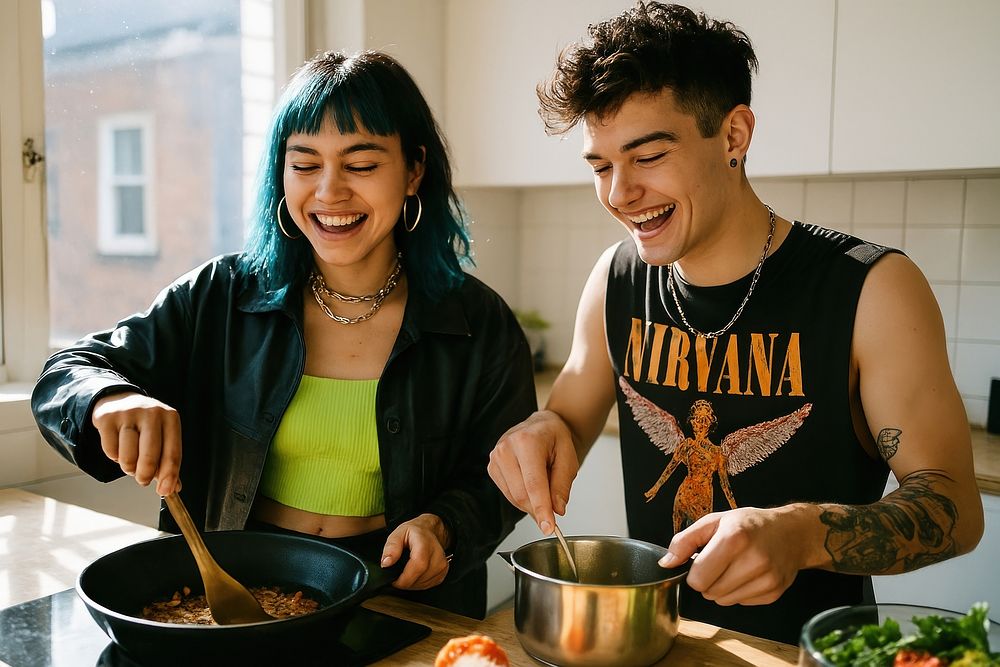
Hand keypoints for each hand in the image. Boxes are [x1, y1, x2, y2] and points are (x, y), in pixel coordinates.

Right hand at [91, 392, 181, 495]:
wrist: (120, 400)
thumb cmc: (146, 425)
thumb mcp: (163, 436)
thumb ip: (168, 461)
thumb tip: (173, 488)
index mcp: (170, 418)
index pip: (173, 453)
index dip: (169, 476)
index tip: (165, 491)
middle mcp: (151, 413)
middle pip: (149, 457)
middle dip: (145, 476)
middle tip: (143, 480)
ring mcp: (128, 414)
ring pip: (128, 457)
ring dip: (128, 467)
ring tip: (131, 460)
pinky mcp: (108, 418)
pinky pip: (111, 451)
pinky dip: (114, 457)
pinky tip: (118, 447)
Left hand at [381, 513, 451, 590]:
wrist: (429, 531)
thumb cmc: (414, 532)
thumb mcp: (398, 533)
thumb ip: (391, 547)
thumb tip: (386, 563)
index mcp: (425, 544)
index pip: (418, 566)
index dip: (403, 578)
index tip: (394, 580)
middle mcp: (437, 555)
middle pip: (419, 579)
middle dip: (404, 581)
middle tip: (398, 573)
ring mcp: (442, 566)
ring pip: (422, 585)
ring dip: (411, 583)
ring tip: (407, 571)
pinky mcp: (443, 573)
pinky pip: (427, 585)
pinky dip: (418, 583)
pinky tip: (415, 573)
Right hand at [487, 410, 578, 535]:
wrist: (541, 426)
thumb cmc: (555, 438)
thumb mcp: (569, 458)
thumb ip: (562, 485)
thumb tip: (557, 509)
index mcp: (527, 442)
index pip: (533, 484)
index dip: (541, 509)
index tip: (548, 527)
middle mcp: (506, 448)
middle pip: (521, 494)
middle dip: (539, 508)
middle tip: (554, 509)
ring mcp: (495, 457)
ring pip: (513, 497)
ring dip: (531, 503)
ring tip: (544, 485)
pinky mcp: (492, 467)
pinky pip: (508, 494)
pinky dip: (522, 497)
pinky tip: (531, 485)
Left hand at [660, 505, 817, 605]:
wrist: (792, 532)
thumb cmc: (749, 524)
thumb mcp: (714, 521)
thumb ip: (685, 540)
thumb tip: (666, 563)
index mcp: (733, 538)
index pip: (698, 579)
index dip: (694, 572)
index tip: (702, 561)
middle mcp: (753, 560)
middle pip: (709, 593)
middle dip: (708, 581)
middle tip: (719, 563)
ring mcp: (766, 578)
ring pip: (724, 601)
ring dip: (722, 588)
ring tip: (734, 568)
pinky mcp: (774, 592)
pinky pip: (742, 603)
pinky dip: (740, 592)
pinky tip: (749, 575)